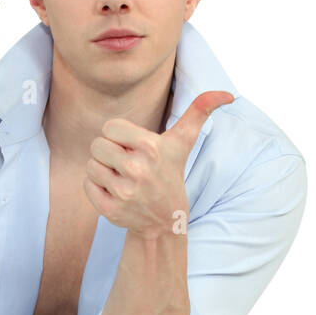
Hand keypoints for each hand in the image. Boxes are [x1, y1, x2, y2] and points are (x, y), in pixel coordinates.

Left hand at [84, 91, 233, 239]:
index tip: (133, 147)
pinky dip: (96, 187)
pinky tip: (115, 192)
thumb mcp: (183, 142)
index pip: (110, 127)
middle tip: (126, 163)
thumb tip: (228, 94)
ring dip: (102, 169)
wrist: (165, 220)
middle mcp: (137, 170)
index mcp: (151, 148)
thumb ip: (199, 112)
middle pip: (97, 145)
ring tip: (121, 177)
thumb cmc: (170, 173)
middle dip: (109, 152)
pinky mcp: (110, 210)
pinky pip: (87, 185)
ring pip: (91, 165)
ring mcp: (123, 193)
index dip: (118, 135)